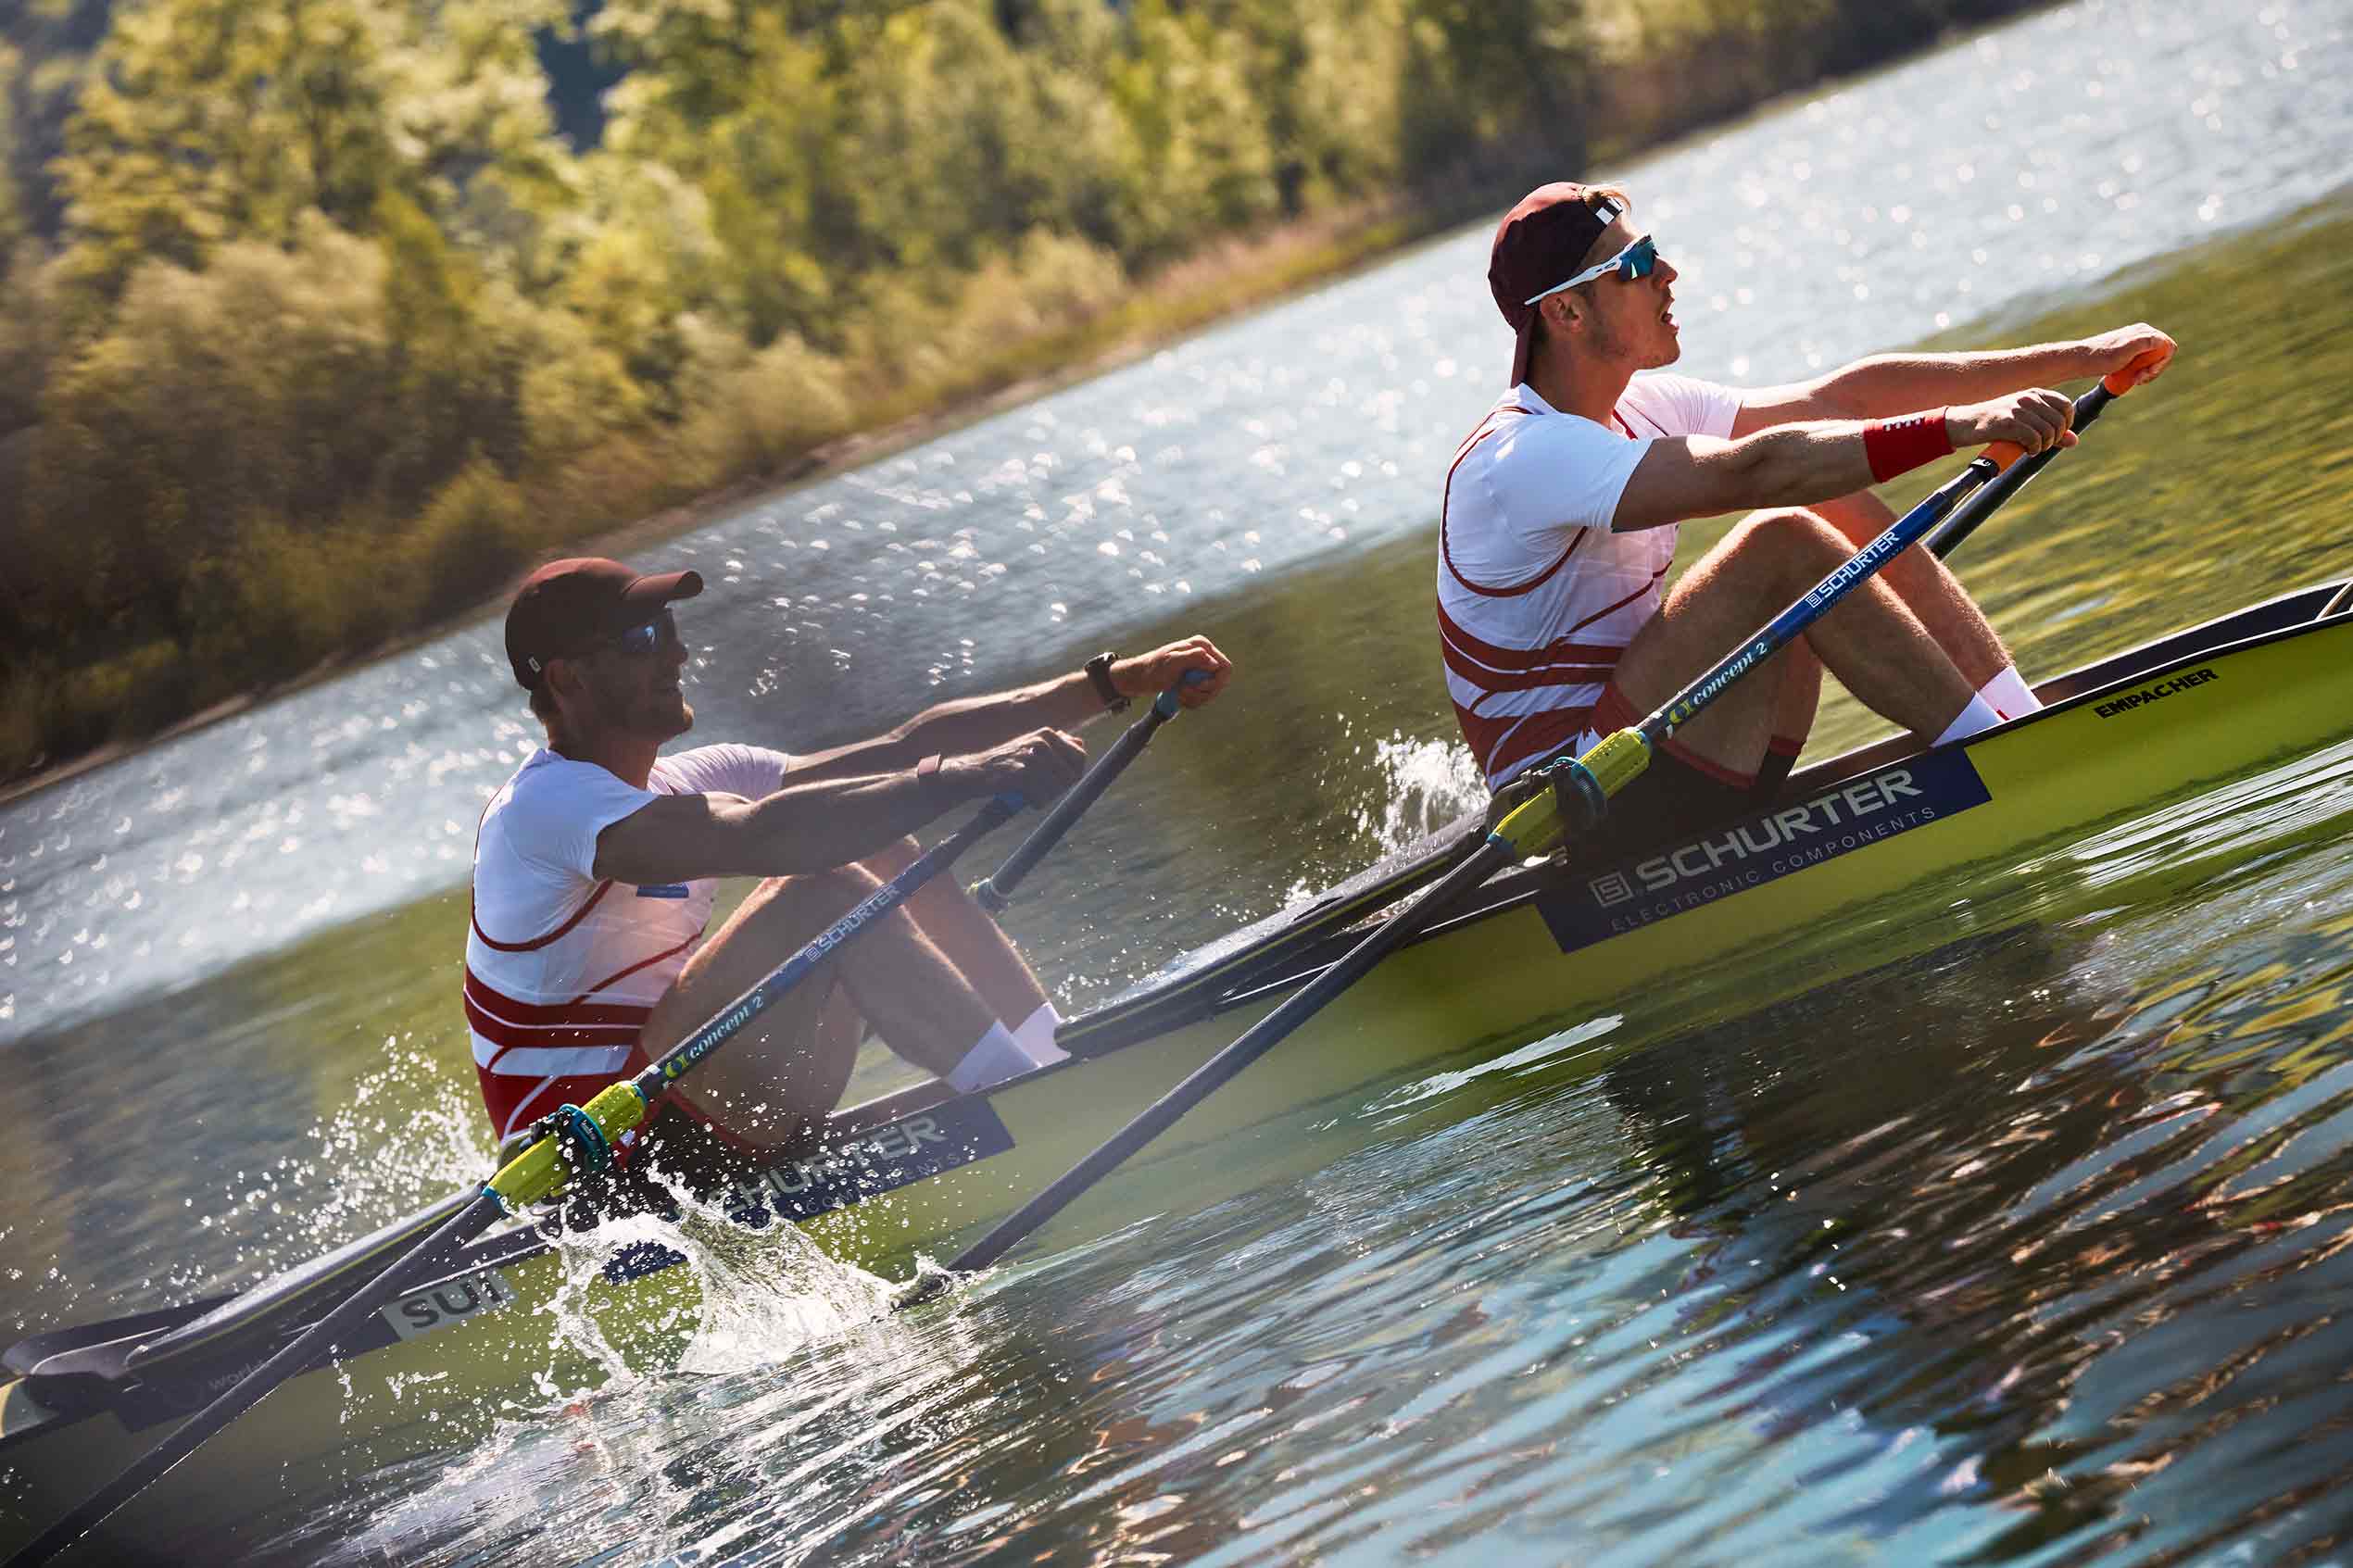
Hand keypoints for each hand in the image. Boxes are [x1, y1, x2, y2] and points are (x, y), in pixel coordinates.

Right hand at [956, 728, 1087, 805]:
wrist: (974, 773)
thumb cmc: (1006, 763)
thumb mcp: (1032, 746)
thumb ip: (1057, 744)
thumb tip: (1081, 743)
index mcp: (1047, 734)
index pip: (1080, 757)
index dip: (1073, 774)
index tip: (1059, 782)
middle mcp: (1042, 742)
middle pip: (1071, 775)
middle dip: (1059, 788)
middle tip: (1041, 790)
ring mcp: (1032, 757)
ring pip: (1057, 788)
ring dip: (1045, 796)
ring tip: (1030, 793)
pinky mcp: (1021, 774)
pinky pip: (1042, 797)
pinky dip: (1036, 802)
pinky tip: (1025, 798)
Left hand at [1111, 635, 1234, 709]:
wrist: (1138, 678)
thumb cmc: (1153, 668)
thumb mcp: (1172, 661)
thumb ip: (1194, 658)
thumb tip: (1214, 662)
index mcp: (1201, 646)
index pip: (1225, 667)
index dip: (1215, 682)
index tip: (1198, 687)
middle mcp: (1204, 655)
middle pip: (1220, 682)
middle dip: (1204, 693)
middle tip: (1184, 692)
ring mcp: (1200, 668)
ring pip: (1212, 692)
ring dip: (1196, 698)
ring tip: (1179, 694)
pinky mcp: (1195, 680)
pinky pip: (1204, 696)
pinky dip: (1193, 701)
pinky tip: (1179, 697)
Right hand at [1946, 389, 2076, 455]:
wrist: (1964, 424)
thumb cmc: (1995, 423)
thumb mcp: (2024, 422)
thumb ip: (2049, 429)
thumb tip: (2074, 441)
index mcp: (2034, 393)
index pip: (2065, 406)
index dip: (2066, 424)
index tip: (2055, 435)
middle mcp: (2028, 398)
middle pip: (2059, 421)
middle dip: (2055, 438)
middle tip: (2042, 445)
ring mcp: (2017, 409)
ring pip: (2048, 431)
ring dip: (2044, 446)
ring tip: (2033, 449)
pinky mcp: (2008, 422)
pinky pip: (2033, 438)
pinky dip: (2034, 449)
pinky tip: (2026, 450)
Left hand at [2082, 322, 2176, 387]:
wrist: (2079, 361)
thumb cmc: (2101, 358)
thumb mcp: (2126, 351)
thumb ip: (2145, 343)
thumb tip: (2161, 340)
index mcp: (2145, 331)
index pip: (2168, 347)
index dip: (2161, 363)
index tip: (2146, 373)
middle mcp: (2141, 334)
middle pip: (2161, 354)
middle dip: (2153, 369)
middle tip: (2138, 380)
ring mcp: (2134, 343)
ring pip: (2151, 360)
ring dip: (2146, 372)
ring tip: (2133, 380)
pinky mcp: (2127, 351)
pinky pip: (2141, 362)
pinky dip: (2138, 371)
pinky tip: (2130, 378)